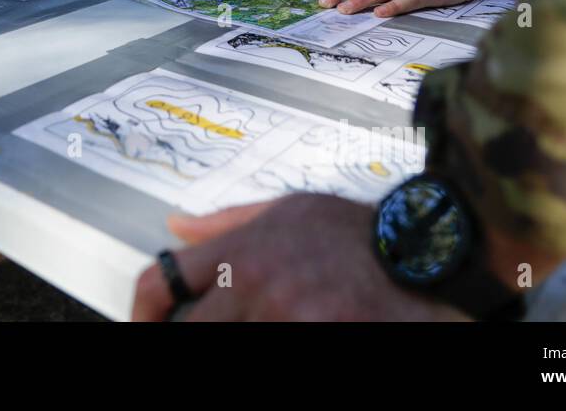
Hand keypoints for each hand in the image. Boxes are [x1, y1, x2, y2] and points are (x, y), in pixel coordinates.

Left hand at [131, 194, 466, 320]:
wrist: (422, 249)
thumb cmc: (356, 231)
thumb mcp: (288, 210)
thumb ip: (227, 223)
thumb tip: (176, 225)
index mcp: (239, 247)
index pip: (162, 278)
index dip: (143, 312)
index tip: (146, 325)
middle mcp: (253, 281)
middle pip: (189, 330)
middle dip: (193, 335)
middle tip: (217, 329)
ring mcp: (284, 314)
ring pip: (226, 346)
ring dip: (239, 339)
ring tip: (266, 325)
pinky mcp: (318, 335)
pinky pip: (275, 354)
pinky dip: (278, 347)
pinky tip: (301, 329)